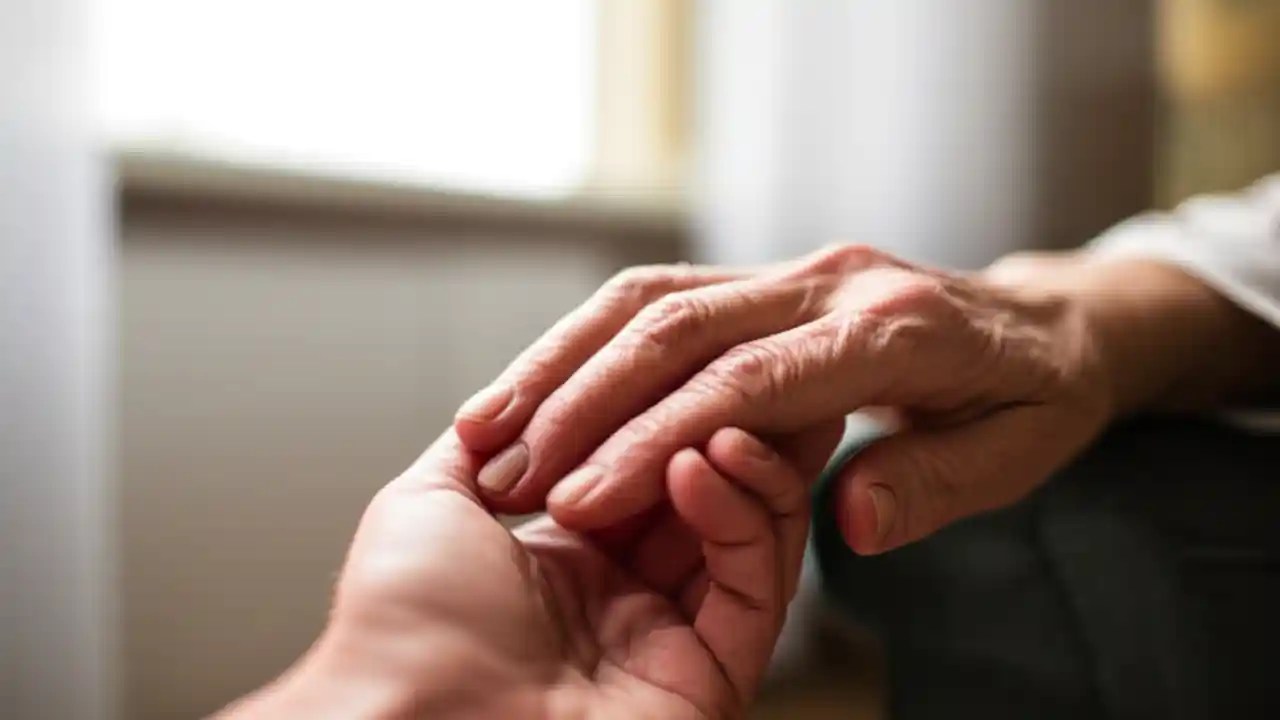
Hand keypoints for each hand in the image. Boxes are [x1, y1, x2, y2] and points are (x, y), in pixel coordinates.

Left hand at [220, 428, 810, 718]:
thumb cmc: (399, 627)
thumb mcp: (429, 501)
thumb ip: (491, 443)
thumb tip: (512, 398)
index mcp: (564, 560)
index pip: (643, 466)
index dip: (665, 411)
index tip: (681, 358)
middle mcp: (623, 599)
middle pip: (705, 496)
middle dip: (717, 427)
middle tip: (727, 372)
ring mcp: (669, 639)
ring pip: (748, 535)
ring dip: (740, 463)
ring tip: (715, 420)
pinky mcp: (710, 677)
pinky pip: (755, 587)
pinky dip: (744, 515)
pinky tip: (707, 461)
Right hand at [453, 245, 1115, 553]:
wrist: (1049, 319)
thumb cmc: (1036, 395)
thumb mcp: (1019, 452)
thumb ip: (933, 486)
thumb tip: (850, 522)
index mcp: (891, 329)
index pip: (747, 384)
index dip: (656, 439)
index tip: (582, 500)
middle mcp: (828, 283)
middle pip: (678, 327)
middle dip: (584, 401)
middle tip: (510, 473)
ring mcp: (793, 271)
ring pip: (651, 298)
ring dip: (563, 359)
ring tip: (491, 425)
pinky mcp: (766, 278)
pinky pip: (660, 294)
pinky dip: (588, 337)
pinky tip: (537, 383)